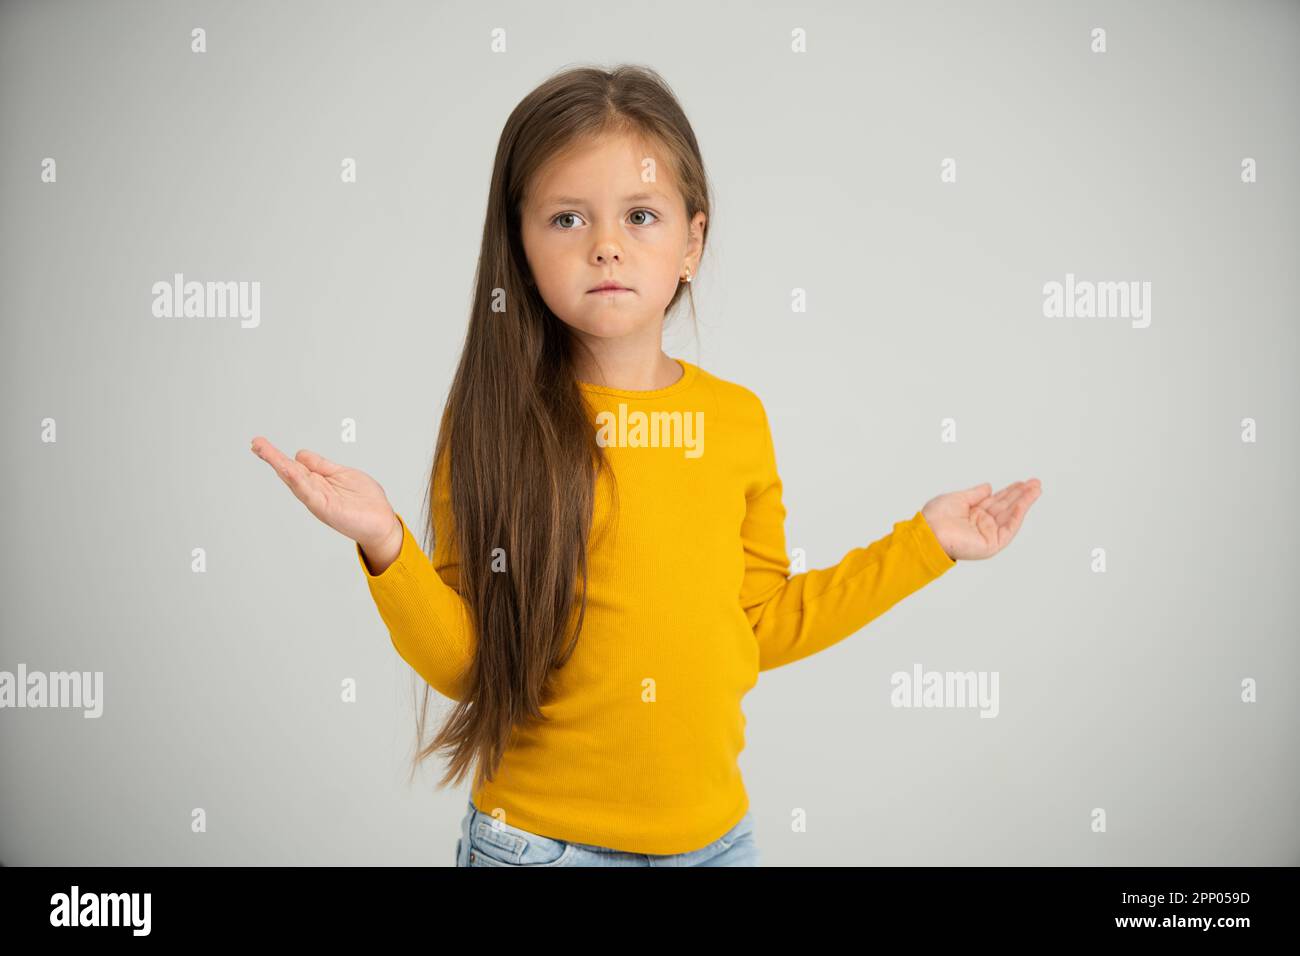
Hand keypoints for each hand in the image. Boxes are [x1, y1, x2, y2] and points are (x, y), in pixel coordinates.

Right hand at [249, 436, 399, 551]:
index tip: (259, 443)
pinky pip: (309, 492)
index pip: (293, 465)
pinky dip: (297, 480)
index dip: (277, 455)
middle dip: (272, 457)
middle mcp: (314, 491)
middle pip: (289, 471)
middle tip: (255, 443)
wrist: (382, 523)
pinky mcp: (327, 508)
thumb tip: (299, 454)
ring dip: (279, 464)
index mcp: (317, 482)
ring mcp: (318, 500)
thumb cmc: (365, 501)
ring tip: (263, 450)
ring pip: (294, 479)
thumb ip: (321, 466)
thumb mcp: (341, 474)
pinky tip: (287, 469)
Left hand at [921, 479, 1041, 560]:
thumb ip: (975, 493)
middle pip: (1006, 507)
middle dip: (1022, 495)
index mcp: (973, 514)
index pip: (997, 500)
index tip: (1022, 482)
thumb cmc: (936, 517)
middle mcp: (982, 524)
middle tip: (1036, 483)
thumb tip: (989, 487)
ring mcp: (987, 534)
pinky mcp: (991, 544)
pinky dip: (1016, 516)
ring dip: (1024, 502)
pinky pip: (1008, 528)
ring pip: (1010, 516)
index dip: (1010, 491)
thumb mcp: (958, 498)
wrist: (928, 532)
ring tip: (1036, 489)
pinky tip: (1023, 504)